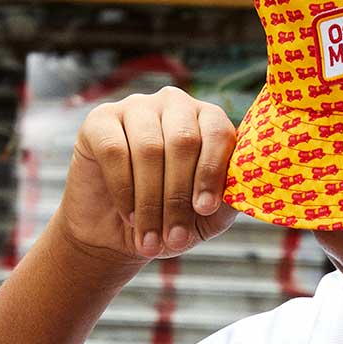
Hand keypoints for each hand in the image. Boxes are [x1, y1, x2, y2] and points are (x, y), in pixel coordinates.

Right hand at [53, 86, 238, 264]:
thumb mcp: (209, 215)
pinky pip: (115, 150)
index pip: (218, 133)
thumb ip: (230, 197)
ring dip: (151, 201)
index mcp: (210, 119)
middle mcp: (176, 104)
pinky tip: (130, 217)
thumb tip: (242, 189)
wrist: (118, 232)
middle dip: (179, 196)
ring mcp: (137, 106)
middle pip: (184, 141)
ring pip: (149, 148)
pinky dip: (124, 190)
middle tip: (176, 238)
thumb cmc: (174, 218)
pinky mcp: (100, 119)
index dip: (212, 173)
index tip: (205, 210)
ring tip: (152, 239)